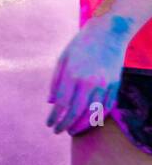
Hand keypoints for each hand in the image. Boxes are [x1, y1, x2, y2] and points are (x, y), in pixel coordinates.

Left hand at [47, 14, 131, 133]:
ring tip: (72, 131)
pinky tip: (88, 121)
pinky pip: (106, 107)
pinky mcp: (115, 85)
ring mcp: (105, 84)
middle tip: (58, 131)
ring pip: (93, 113)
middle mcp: (90, 81)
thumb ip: (56, 82)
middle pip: (77, 112)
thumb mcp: (62, 59)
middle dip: (66, 125)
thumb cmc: (81, 44)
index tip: (49, 124)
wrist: (109, 32)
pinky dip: (97, 117)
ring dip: (82, 126)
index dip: (55, 117)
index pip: (62, 104)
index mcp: (73, 74)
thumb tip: (50, 103)